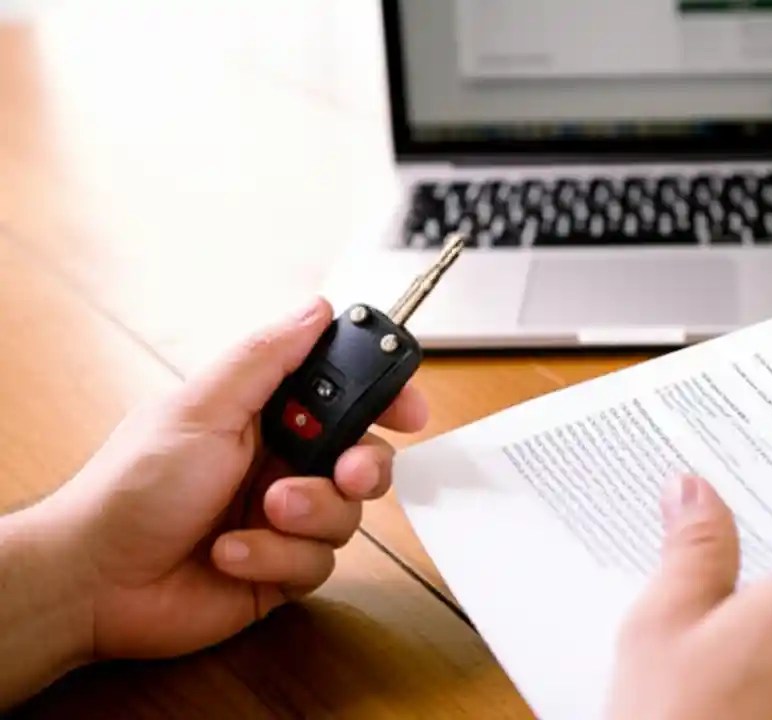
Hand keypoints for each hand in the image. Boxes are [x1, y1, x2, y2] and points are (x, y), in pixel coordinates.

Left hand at [38, 297, 428, 660]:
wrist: (96, 580)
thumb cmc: (131, 487)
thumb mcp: (201, 407)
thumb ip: (265, 358)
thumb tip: (316, 308)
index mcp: (265, 415)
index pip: (346, 396)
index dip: (385, 399)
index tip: (408, 410)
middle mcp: (281, 463)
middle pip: (366, 457)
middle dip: (364, 466)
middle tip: (347, 472)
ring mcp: (285, 518)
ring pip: (349, 514)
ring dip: (307, 514)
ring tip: (260, 513)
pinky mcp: (283, 569)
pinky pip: (320, 562)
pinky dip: (275, 557)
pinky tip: (230, 552)